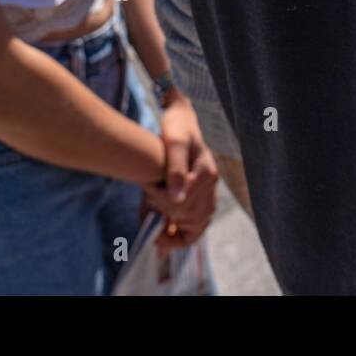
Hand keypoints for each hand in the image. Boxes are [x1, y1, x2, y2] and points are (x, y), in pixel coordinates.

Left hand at [142, 97, 217, 253]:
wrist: (181, 118)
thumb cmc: (176, 126)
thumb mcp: (173, 142)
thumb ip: (175, 171)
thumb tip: (176, 201)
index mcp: (207, 174)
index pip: (182, 203)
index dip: (159, 203)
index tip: (144, 190)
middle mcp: (211, 186)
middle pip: (190, 219)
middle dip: (164, 217)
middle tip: (145, 207)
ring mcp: (208, 191)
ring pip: (195, 226)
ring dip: (174, 234)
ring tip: (155, 238)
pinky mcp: (201, 194)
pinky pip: (194, 222)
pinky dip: (179, 232)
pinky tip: (163, 235)